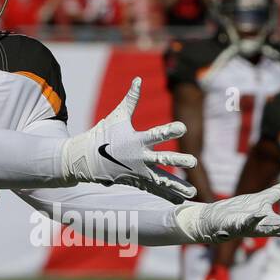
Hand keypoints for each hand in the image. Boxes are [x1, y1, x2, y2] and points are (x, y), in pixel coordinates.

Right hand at [60, 78, 196, 201]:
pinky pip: (154, 190)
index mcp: (135, 140)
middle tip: (194, 161)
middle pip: (162, 160)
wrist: (86, 159)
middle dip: (178, 161)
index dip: (169, 130)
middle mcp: (139, 157)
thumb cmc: (103, 134)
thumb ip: (131, 99)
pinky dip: (167, 195)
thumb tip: (139, 79)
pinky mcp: (136, 181)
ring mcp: (138, 172)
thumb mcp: (117, 116)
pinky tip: (180, 200)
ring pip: (161, 180)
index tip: (183, 127)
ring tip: (192, 192)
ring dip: (177, 187)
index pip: (156, 134)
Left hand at [175, 180, 279, 242]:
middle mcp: (261, 227)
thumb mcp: (261, 199)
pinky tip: (255, 215)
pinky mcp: (232, 224)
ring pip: (263, 228)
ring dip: (275, 227)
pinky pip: (241, 222)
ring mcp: (247, 227)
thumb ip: (278, 192)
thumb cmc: (237, 211)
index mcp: (269, 222)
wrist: (213, 220)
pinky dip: (248, 220)